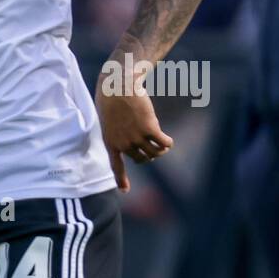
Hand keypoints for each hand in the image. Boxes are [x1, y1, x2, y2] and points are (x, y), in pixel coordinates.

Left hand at [96, 71, 172, 192]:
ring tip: (162, 144)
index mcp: (110, 143)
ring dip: (161, 150)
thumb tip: (132, 142)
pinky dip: (168, 143)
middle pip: (141, 159)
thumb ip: (118, 133)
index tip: (124, 190)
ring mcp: (136, 138)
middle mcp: (123, 144)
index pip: (116, 166)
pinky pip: (164, 143)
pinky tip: (168, 140)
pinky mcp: (149, 129)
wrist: (118, 86)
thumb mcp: (109, 119)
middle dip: (148, 155)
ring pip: (154, 153)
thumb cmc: (112, 99)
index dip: (121, 179)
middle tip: (152, 146)